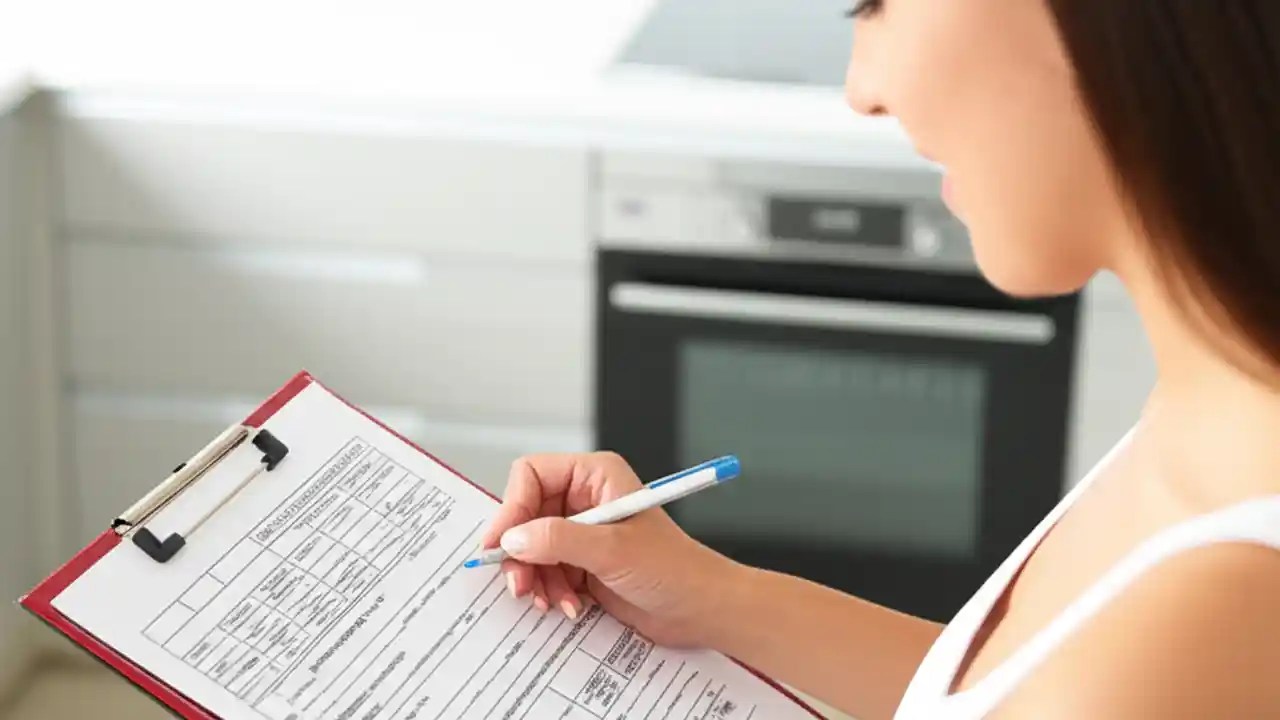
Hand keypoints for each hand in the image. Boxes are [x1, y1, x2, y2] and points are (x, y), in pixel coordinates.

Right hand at [478, 451, 738, 647]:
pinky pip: (545, 572)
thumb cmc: (674, 569)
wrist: (701, 610)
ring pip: (531, 548)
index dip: (511, 507)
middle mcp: (585, 498)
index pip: (532, 475)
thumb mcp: (612, 551)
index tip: (500, 544)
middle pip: (525, 515)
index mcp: (595, 476)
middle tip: (520, 584)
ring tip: (551, 601)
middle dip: (521, 553)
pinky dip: (549, 591)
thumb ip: (559, 540)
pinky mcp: (582, 563)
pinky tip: (569, 606)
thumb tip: (513, 538)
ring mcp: (582, 532)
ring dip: (535, 578)